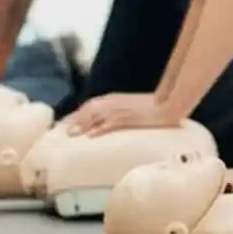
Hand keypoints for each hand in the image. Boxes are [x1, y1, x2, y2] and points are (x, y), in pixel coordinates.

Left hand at [62, 93, 179, 136]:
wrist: (169, 105)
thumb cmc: (151, 109)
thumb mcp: (129, 110)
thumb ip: (114, 116)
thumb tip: (96, 129)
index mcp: (113, 99)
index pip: (90, 105)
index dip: (77, 115)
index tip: (66, 125)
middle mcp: (114, 102)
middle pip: (89, 108)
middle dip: (75, 119)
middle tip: (63, 132)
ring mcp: (121, 109)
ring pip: (97, 114)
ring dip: (83, 123)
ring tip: (71, 134)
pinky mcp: (130, 117)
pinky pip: (112, 122)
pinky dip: (101, 128)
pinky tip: (92, 135)